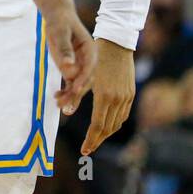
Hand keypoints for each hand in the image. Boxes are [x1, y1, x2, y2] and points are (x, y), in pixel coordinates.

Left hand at [44, 6, 95, 117]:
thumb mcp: (60, 32)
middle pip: (85, 79)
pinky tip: (57, 99)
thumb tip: (67, 66)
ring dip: (70, 96)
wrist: (58, 17)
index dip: (83, 78)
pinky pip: (71, 84)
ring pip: (78, 85)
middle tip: (67, 105)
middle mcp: (88, 61)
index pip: (89, 67)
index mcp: (91, 51)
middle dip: (77, 93)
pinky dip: (65, 92)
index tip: (77, 89)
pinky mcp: (72, 69)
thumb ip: (64, 49)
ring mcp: (80, 66)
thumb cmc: (60, 22)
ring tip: (60, 106)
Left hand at [82, 38, 134, 155]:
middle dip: (97, 141)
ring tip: (95, 139)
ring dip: (106, 134)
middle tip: (88, 150)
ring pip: (117, 123)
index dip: (91, 140)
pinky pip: (123, 115)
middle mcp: (117, 99)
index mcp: (104, 95)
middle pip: (108, 128)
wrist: (116, 43)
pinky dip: (115, 123)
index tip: (84, 150)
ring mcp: (126, 97)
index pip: (97, 126)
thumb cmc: (95, 57)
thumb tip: (62, 108)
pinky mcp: (130, 93)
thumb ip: (74, 94)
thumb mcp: (83, 75)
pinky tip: (108, 125)